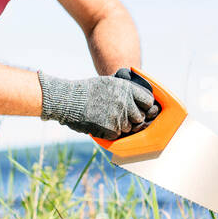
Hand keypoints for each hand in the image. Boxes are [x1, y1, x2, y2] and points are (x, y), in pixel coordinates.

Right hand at [38, 69, 159, 138]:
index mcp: (127, 89)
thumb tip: (140, 101)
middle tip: (119, 116)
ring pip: (129, 128)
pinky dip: (110, 132)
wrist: (69, 100)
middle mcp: (126, 102)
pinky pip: (117, 135)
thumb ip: (126, 91)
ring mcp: (120, 117)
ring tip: (105, 117)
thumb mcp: (110, 83)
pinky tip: (100, 123)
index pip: (148, 101)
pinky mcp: (112, 129)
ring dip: (120, 126)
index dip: (144, 106)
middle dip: (132, 119)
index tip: (139, 108)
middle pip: (140, 117)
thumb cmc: (87, 91)